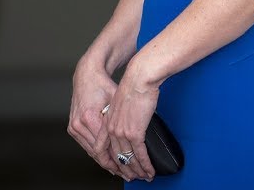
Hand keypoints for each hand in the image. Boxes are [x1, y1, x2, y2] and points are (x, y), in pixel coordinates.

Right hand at [67, 58, 122, 177]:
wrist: (87, 75)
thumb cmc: (103, 85)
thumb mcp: (117, 101)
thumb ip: (120, 120)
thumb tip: (134, 138)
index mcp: (90, 117)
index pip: (104, 146)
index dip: (117, 159)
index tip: (129, 167)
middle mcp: (79, 123)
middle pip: (97, 152)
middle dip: (113, 165)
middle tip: (127, 173)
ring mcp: (74, 126)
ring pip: (91, 151)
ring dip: (105, 161)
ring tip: (119, 170)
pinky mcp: (72, 127)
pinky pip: (86, 145)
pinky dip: (97, 153)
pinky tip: (107, 159)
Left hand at [103, 58, 160, 182]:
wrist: (139, 77)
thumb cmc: (133, 86)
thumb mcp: (121, 103)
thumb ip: (122, 116)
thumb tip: (129, 124)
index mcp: (106, 122)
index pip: (103, 149)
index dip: (110, 162)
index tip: (117, 169)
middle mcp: (111, 129)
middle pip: (116, 156)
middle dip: (126, 169)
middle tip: (133, 177)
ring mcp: (122, 131)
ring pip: (128, 158)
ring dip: (138, 170)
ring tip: (144, 176)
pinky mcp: (134, 132)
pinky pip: (140, 154)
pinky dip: (146, 164)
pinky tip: (149, 170)